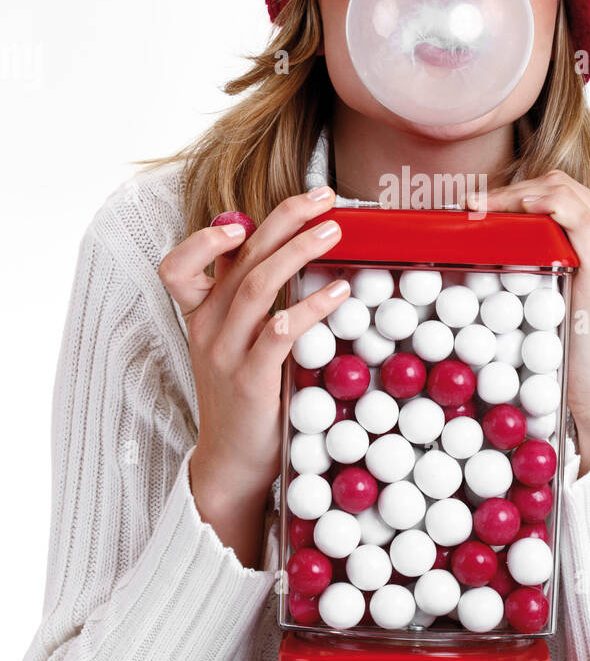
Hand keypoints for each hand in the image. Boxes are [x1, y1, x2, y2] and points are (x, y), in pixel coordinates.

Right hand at [157, 187, 347, 521]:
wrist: (231, 464)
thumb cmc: (242, 396)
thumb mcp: (235, 342)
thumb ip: (249, 300)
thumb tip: (286, 250)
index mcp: (199, 315)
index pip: (180, 264)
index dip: (205, 237)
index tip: (243, 217)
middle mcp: (206, 329)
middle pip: (237, 259)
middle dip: (283, 220)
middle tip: (323, 197)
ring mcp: (225, 354)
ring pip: (255, 286)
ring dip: (297, 252)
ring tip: (334, 232)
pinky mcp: (251, 381)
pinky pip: (278, 334)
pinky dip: (309, 307)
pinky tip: (338, 292)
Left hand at [469, 170, 589, 473]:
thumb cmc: (578, 353)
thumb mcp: (558, 297)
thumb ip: (537, 266)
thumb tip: (484, 250)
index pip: (555, 191)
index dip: (511, 192)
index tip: (472, 209)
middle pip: (556, 185)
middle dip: (506, 191)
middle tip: (467, 210)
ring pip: (560, 191)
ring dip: (512, 195)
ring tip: (478, 211)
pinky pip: (576, 216)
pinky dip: (545, 203)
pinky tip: (518, 209)